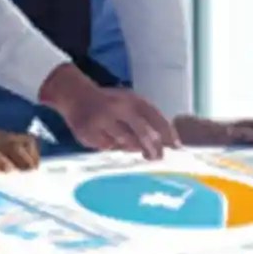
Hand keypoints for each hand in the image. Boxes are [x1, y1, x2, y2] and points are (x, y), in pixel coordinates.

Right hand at [40, 64, 180, 158]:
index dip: (167, 131)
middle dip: (153, 148)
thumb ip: (146, 118)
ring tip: (133, 148)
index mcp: (131, 99)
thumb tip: (167, 141)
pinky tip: (108, 139)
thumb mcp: (128, 102)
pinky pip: (107, 147)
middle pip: (142, 132)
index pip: (154, 115)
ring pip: (125, 143)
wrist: (75, 95)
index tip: (177, 146)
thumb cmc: (108, 102)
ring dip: (132, 148)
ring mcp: (102, 120)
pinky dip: (111, 147)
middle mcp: (117, 107)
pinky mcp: (88, 133)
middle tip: (157, 157)